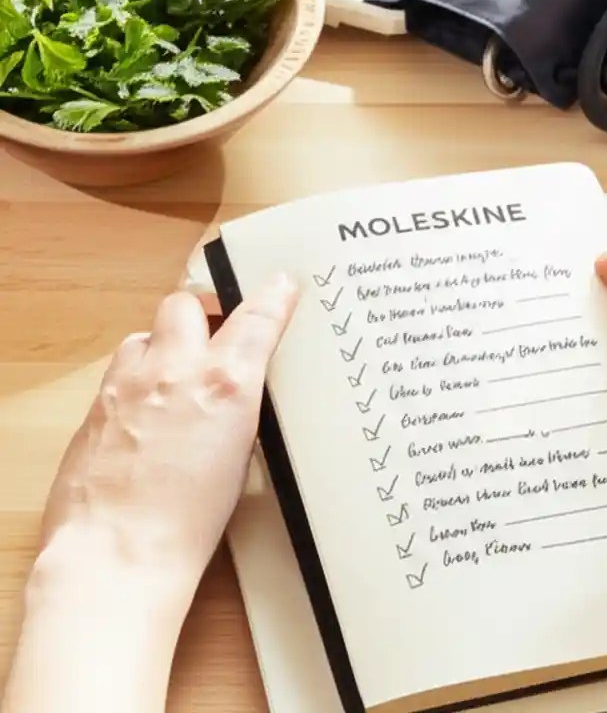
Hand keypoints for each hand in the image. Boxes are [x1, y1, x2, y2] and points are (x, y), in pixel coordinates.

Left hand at [36, 273, 298, 594]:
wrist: (117, 551)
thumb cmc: (188, 523)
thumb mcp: (241, 458)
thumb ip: (238, 409)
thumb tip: (237, 392)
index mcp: (226, 384)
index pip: (256, 317)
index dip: (273, 295)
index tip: (282, 284)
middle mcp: (174, 371)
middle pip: (185, 305)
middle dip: (202, 314)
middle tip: (217, 336)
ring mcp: (126, 385)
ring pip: (144, 335)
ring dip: (163, 346)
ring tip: (177, 378)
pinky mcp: (93, 406)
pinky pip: (119, 372)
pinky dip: (136, 381)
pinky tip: (147, 416)